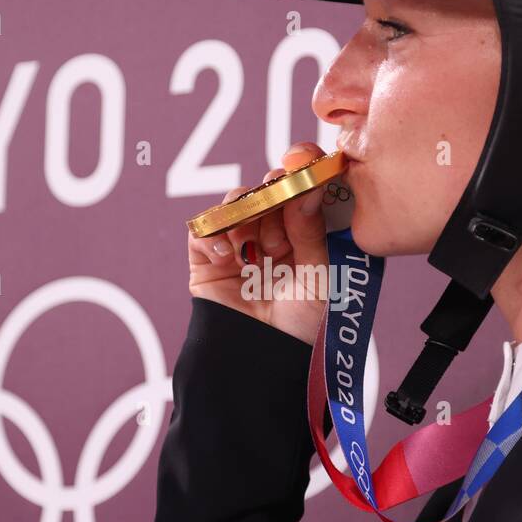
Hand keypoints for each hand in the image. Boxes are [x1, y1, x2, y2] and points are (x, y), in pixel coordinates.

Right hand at [186, 142, 331, 345]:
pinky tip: (228, 256)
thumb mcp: (318, 274)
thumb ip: (310, 229)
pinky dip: (214, 236)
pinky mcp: (207, 259)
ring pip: (234, 206)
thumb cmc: (301, 325)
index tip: (303, 160)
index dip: (301, 172)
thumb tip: (308, 185)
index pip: (301, 191)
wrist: (267, 361)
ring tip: (255, 247)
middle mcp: (272, 235)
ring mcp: (239, 246)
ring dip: (245, 216)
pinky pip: (204, 231)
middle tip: (278, 196)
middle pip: (266, 192)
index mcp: (304, 236)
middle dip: (272, 193)